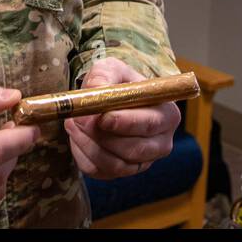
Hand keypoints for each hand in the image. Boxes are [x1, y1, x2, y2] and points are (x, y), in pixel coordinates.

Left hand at [64, 57, 178, 179]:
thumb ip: (104, 76)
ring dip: (89, 144)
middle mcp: (161, 143)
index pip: (150, 124)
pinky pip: (100, 171)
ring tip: (74, 123)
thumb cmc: (117, 83)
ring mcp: (143, 162)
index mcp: (167, 114)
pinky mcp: (122, 172)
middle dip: (103, 136)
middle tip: (79, 119)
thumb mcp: (111, 69)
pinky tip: (77, 135)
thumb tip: (96, 91)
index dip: (127, 123)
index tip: (103, 117)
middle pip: (134, 149)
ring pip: (115, 164)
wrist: (109, 101)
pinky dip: (83, 154)